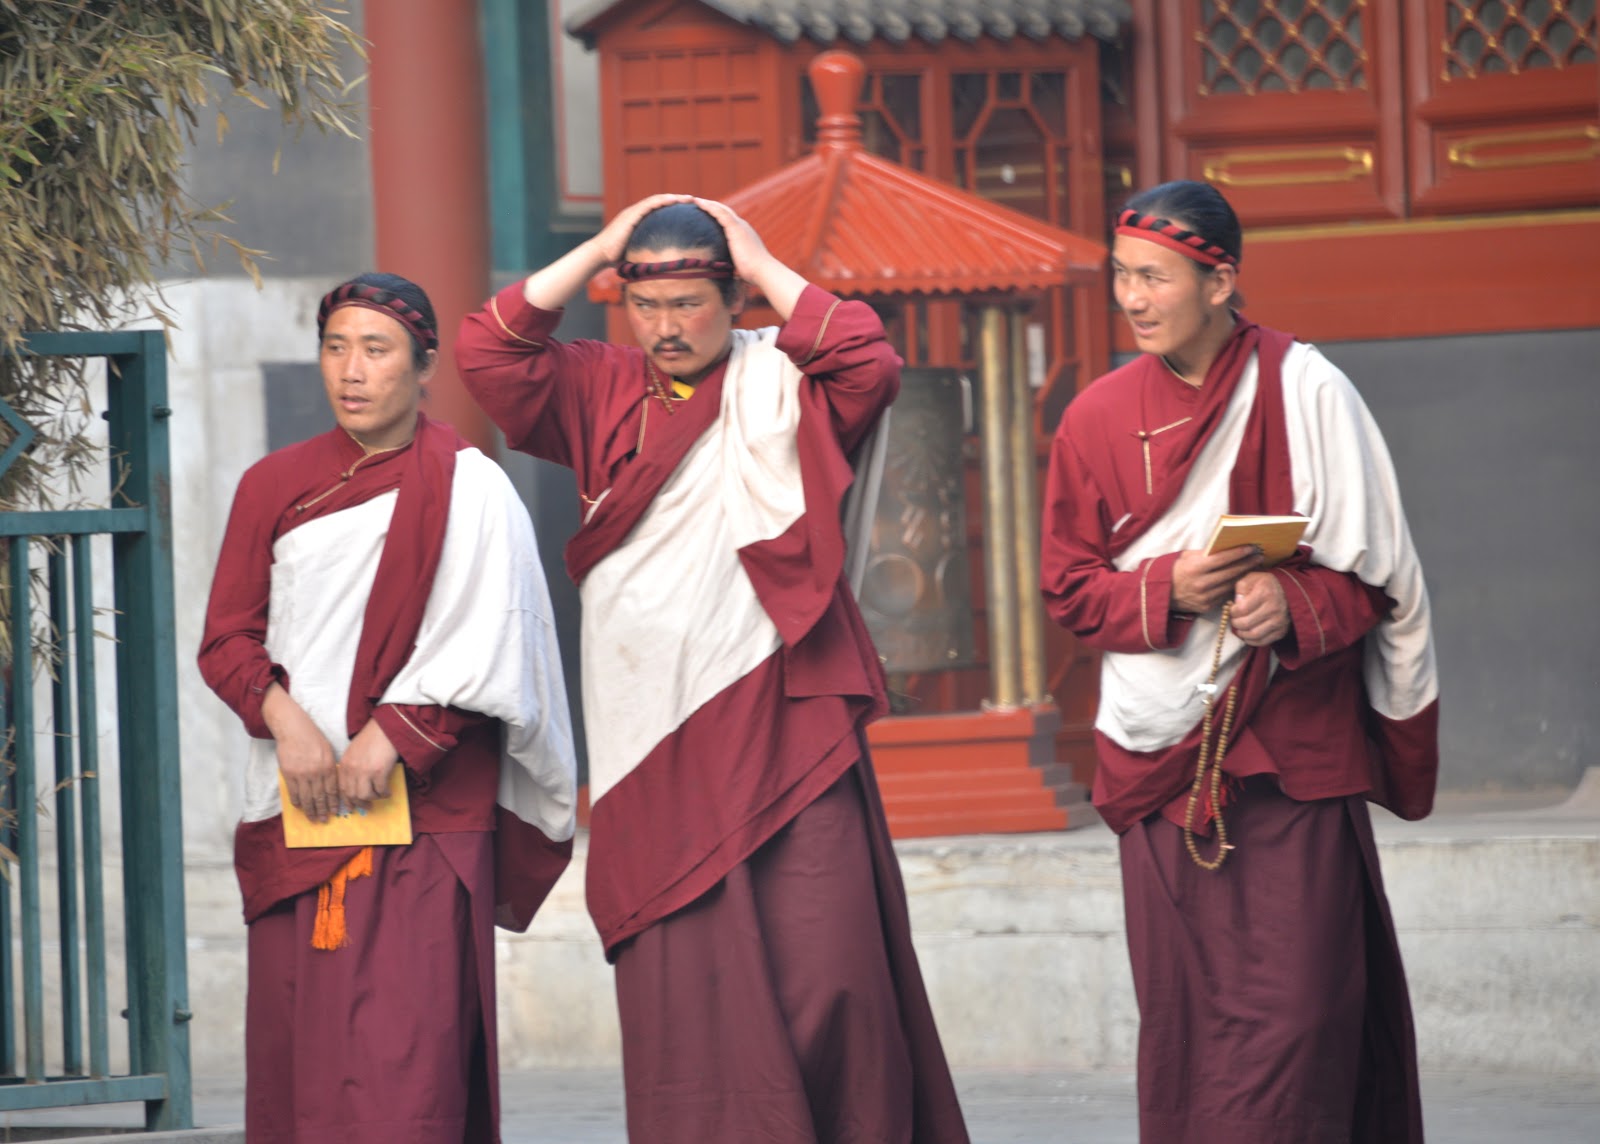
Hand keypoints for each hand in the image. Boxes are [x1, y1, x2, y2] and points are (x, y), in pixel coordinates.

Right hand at [261, 683, 338, 823]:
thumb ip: (330, 768)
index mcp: (328, 767)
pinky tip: (300, 807)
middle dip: (322, 811)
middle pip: (319, 797)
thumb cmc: (312, 738)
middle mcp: (316, 772)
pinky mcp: (289, 774)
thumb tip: (331, 784)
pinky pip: (293, 792)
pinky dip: (297, 801)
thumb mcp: (328, 751)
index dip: (332, 803)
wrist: (293, 729)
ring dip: (310, 810)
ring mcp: (302, 774)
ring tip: (312, 819)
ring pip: (307, 798)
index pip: (332, 791)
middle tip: (323, 821)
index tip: (333, 812)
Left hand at [338, 718, 400, 812]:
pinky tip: (387, 791)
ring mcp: (365, 771)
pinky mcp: (379, 772)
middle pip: (352, 795)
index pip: (342, 788)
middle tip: (367, 806)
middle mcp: (352, 770)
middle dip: (360, 803)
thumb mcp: (354, 752)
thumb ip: (351, 767)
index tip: (352, 806)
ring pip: (365, 795)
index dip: (347, 800)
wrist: (385, 727)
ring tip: (379, 796)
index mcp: (344, 764)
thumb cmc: (371, 738)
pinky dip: (384, 793)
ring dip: (373, 798)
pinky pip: (380, 790)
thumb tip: (356, 783)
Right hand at [590, 193, 695, 263]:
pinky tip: (674, 200)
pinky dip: (663, 200)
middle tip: (695, 201)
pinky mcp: (631, 214)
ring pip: (657, 200)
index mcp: (639, 221)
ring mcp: (633, 212)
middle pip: (661, 202)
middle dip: (678, 201)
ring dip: (674, 198)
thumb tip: (669, 269)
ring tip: (689, 198)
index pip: (660, 211)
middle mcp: (636, 213)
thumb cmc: (618, 260)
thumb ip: (652, 256)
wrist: (601, 256)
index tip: (691, 211)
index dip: (675, 209)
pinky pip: (649, 204)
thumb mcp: (640, 255)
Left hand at [692, 197, 807, 317]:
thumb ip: (733, 267)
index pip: (728, 222)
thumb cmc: (754, 275)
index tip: (706, 215)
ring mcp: (739, 226)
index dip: (717, 217)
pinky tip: (698, 203)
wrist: (763, 271)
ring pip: (721, 209)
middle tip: (697, 203)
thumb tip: (727, 277)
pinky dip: (708, 206)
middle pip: (724, 211)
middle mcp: (742, 227)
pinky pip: (719, 213)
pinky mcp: (735, 228)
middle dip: (711, 206)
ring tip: (693, 199)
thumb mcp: (740, 268)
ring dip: (707, 203)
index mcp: (743, 235)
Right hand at [1171, 545, 1262, 613]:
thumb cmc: (1174, 571)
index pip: (1222, 559)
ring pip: (1230, 584)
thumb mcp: (1185, 557)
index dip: (1239, 553)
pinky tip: (1240, 579)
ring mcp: (1205, 597)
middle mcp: (1201, 583)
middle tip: (1259, 556)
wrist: (1160, 594)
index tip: (1251, 547)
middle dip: (1247, 563)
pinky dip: (1232, 586)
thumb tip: (1225, 545)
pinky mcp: (1206, 606)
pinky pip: (1224, 594)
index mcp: (1195, 568)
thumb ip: (1205, 552)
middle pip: (1231, 572)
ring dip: (1243, 575)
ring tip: (1252, 566)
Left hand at [1230, 571, 1290, 646]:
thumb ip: (1241, 587)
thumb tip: (1237, 602)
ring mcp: (1279, 621)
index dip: (1232, 612)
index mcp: (1265, 593)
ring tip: (1239, 627)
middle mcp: (1274, 608)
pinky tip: (1247, 634)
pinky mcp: (1281, 631)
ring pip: (1253, 635)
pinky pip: (1262, 642)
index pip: (1241, 609)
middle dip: (1235, 623)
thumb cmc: (1265, 585)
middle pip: (1246, 624)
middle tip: (1234, 620)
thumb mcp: (1252, 578)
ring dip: (1242, 633)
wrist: (1287, 592)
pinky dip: (1251, 640)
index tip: (1232, 610)